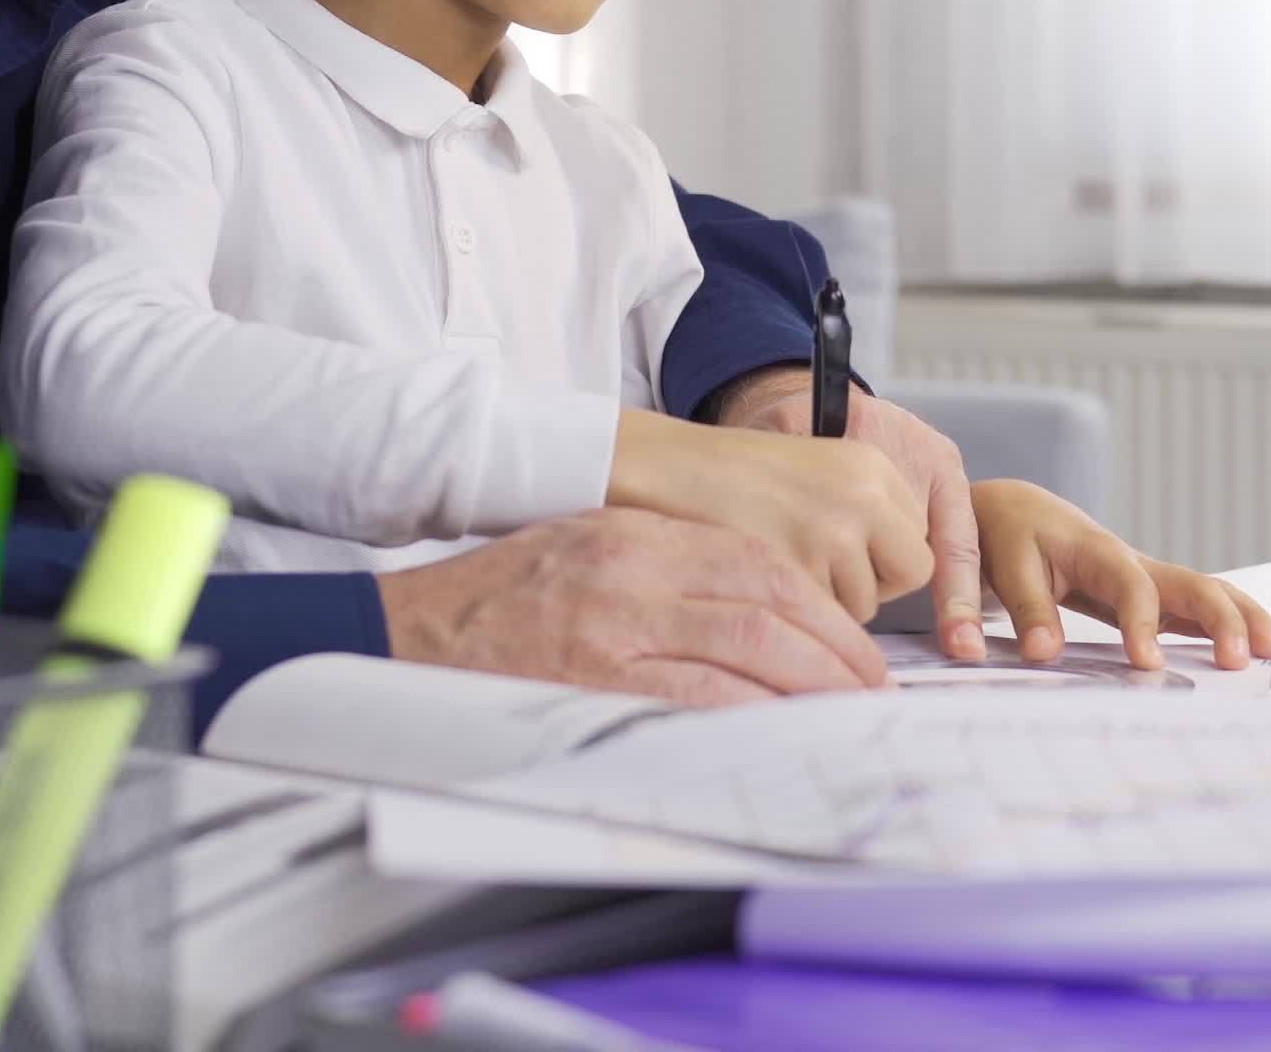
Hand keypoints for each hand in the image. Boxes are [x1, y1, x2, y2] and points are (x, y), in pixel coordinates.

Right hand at [374, 506, 890, 705]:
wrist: (400, 634)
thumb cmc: (492, 601)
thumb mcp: (583, 551)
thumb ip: (664, 572)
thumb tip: (758, 617)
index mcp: (635, 536)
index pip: (761, 563)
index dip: (824, 610)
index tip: (856, 647)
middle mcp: (633, 570)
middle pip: (770, 604)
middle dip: (836, 652)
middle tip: (871, 689)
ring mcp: (612, 625)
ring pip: (747, 649)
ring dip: (811, 687)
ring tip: (844, 715)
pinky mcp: (590, 679)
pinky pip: (695, 698)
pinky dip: (750, 717)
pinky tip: (780, 735)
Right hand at [606, 409, 936, 621]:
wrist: (667, 470)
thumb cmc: (735, 479)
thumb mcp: (819, 472)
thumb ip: (867, 514)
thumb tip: (908, 573)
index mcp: (871, 466)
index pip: (921, 543)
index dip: (886, 564)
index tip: (853, 563)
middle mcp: (862, 494)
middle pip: (909, 575)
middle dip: (871, 588)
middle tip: (819, 572)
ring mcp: (829, 532)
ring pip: (864, 606)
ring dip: (827, 604)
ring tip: (778, 567)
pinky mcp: (795, 567)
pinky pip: (820, 620)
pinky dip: (793, 614)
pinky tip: (761, 581)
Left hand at [971, 478, 1270, 671]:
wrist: (1016, 512)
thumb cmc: (1011, 535)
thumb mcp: (1007, 565)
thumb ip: (1028, 608)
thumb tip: (1044, 652)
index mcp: (1098, 552)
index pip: (1131, 587)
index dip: (1143, 623)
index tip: (1147, 663)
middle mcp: (1133, 563)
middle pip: (1192, 583)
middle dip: (1222, 618)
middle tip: (1238, 661)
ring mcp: (1148, 578)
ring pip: (1206, 591)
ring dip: (1242, 617)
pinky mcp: (1150, 593)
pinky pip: (1196, 605)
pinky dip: (1228, 623)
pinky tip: (1251, 649)